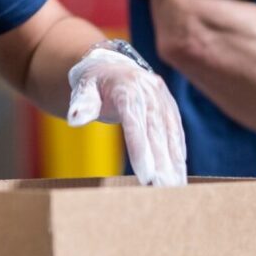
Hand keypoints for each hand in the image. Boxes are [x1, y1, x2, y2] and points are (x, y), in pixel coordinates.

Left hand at [66, 46, 187, 186]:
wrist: (110, 67)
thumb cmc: (92, 84)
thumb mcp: (82, 90)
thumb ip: (82, 105)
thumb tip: (74, 120)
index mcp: (127, 87)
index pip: (134, 122)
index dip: (141, 150)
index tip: (145, 176)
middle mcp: (149, 91)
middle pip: (156, 131)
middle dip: (162, 162)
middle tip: (164, 188)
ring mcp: (162, 97)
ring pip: (171, 132)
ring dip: (175, 161)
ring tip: (176, 187)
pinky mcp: (169, 105)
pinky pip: (176, 130)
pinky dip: (178, 152)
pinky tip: (180, 172)